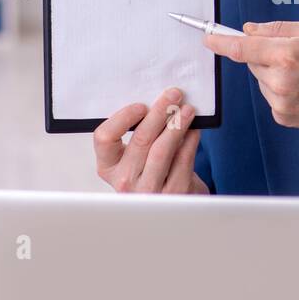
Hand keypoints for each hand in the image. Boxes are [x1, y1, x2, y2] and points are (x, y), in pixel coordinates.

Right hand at [93, 86, 209, 193]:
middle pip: (140, 140)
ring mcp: (149, 190)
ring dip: (177, 125)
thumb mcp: (136, 156)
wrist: (173, 204)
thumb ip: (139, 133)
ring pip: (162, 150)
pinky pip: (183, 160)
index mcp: (108, 166)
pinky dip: (190, 140)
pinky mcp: (174, 193)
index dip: (123, 118)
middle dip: (159, 113)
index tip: (141, 106)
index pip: (104, 138)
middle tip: (173, 95)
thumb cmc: (153, 172)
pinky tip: (194, 129)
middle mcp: (124, 181)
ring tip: (187, 110)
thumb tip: (159, 102)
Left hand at [204, 21, 298, 149]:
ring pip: (261, 80)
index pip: (242, 48)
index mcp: (288, 54)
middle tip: (293, 55)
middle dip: (264, 55)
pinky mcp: (283, 117)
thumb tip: (249, 30)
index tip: (208, 38)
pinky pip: (270, 97)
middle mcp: (280, 80)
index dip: (221, 42)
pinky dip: (280, 90)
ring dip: (273, 74)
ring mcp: (280, 102)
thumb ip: (279, 29)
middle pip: (252, 62)